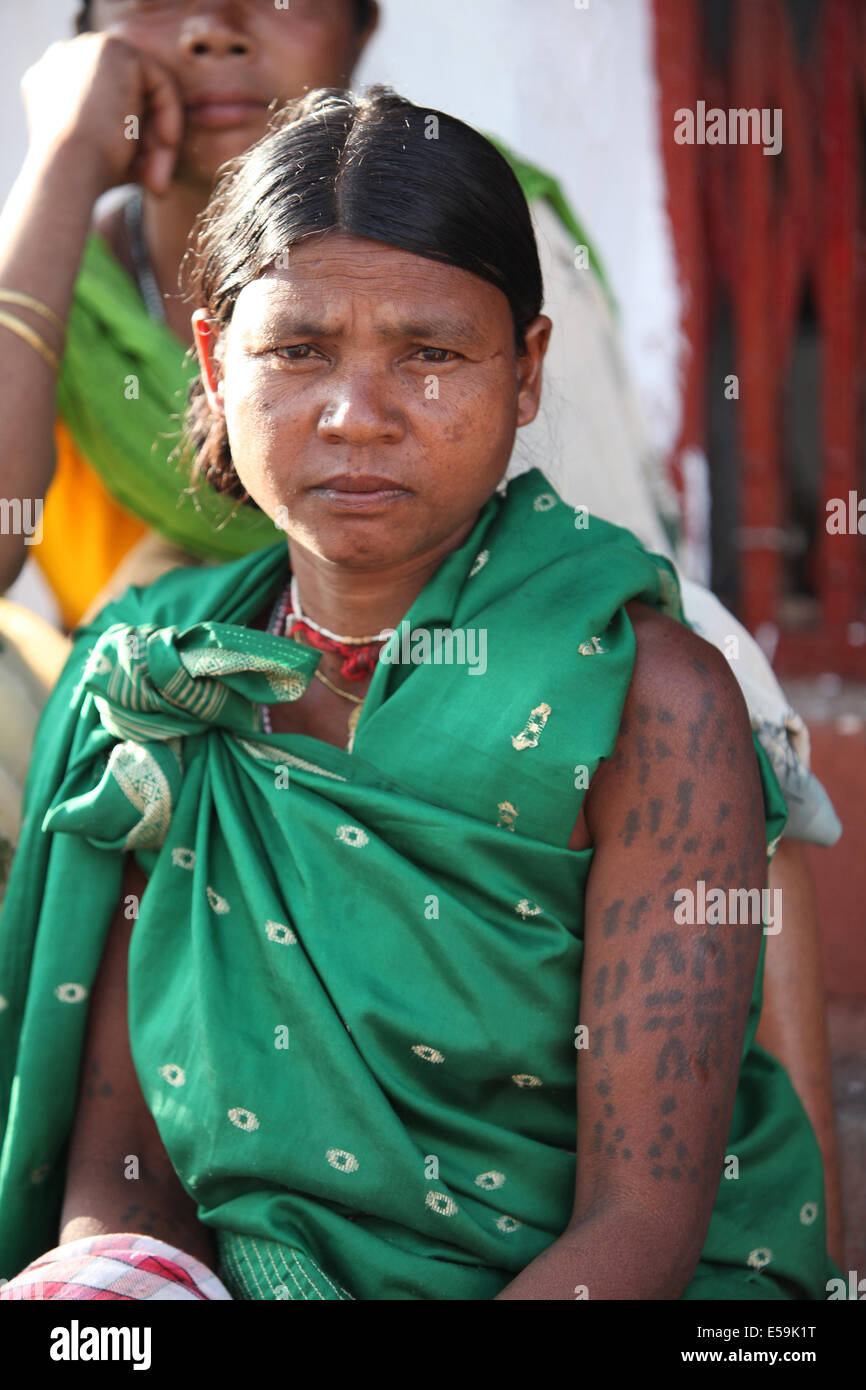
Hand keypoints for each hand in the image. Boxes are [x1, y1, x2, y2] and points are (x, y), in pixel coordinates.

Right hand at [21, 33, 183, 196]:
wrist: (68, 171)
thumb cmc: (85, 179)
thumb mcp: (105, 156)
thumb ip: (126, 140)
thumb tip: (157, 152)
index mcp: (52, 86)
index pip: (109, 105)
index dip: (135, 143)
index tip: (146, 177)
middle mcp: (64, 59)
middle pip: (129, 96)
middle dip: (150, 140)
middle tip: (157, 182)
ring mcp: (85, 48)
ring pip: (146, 90)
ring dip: (161, 136)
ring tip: (159, 177)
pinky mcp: (111, 48)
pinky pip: (160, 81)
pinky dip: (170, 116)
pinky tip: (166, 146)